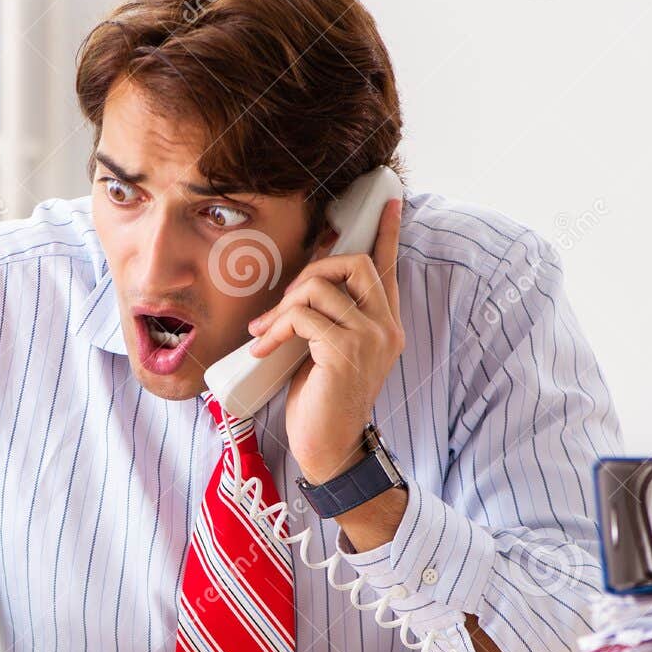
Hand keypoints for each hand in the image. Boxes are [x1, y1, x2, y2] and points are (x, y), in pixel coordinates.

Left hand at [246, 198, 405, 484]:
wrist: (330, 448)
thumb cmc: (322, 402)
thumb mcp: (325, 352)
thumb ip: (326, 320)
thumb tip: (301, 289)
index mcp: (385, 326)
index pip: (388, 269)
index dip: (386, 233)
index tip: (388, 203)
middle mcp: (385, 328)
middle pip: (353, 263)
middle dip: (311, 269)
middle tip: (284, 303)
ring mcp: (370, 338)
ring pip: (320, 287)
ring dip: (283, 305)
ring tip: (266, 331)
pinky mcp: (345, 351)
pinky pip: (302, 316)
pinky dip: (275, 327)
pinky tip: (263, 347)